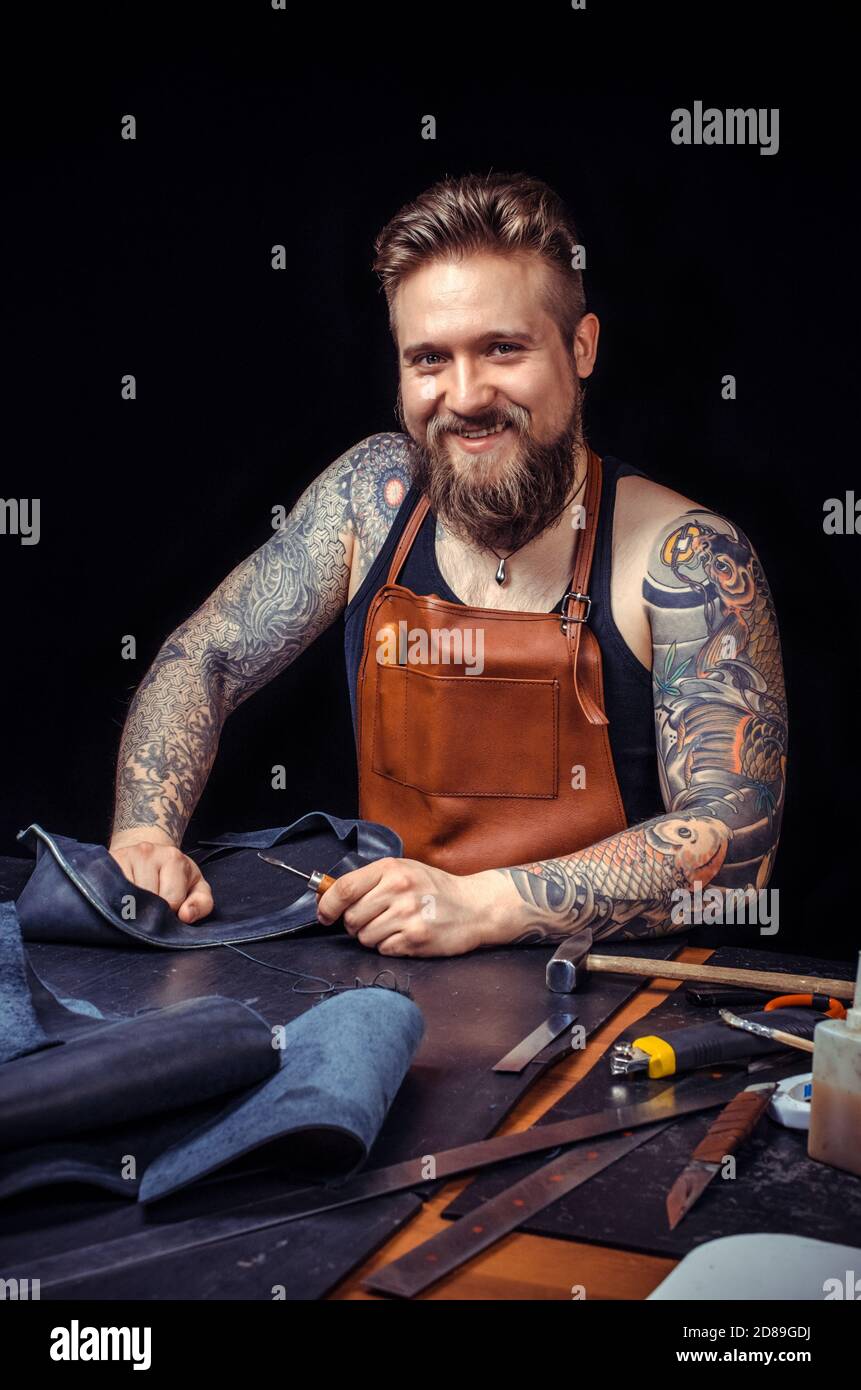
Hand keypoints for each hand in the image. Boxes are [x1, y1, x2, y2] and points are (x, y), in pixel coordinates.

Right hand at [108, 831, 213, 923]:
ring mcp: (124, 855)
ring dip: (131, 908)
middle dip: (150, 912)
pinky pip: (109, 891)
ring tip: (137, 902)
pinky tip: (122, 899)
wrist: (148, 855)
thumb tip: (185, 916)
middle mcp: (147, 852)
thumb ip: (201, 904)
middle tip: (152, 908)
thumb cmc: (175, 877)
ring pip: (127, 897)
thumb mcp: (196, 888)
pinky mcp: (106, 861)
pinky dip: (115, 902)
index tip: (169, 909)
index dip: (170, 913)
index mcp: (174, 858)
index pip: (171, 900)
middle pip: (147, 899)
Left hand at [315, 856, 499, 956]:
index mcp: (391, 869)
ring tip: (395, 927)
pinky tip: (407, 936)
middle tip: (374, 920)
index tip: (325, 915)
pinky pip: (383, 950)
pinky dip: (390, 947)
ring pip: (364, 937)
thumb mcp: (404, 871)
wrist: (475, 906)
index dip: (327, 905)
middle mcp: (398, 889)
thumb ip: (370, 881)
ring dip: (374, 937)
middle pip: (351, 918)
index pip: (343, 888)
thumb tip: (329, 897)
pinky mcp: (416, 939)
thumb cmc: (435, 889)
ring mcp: (408, 915)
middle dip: (356, 924)